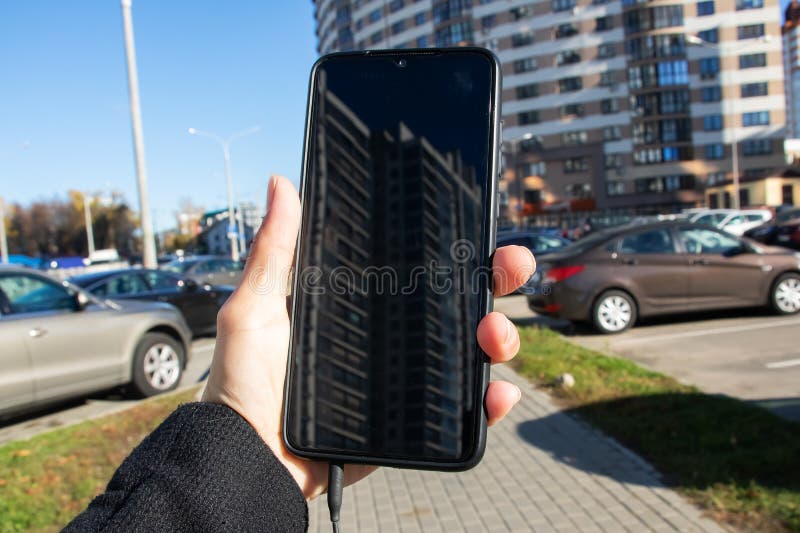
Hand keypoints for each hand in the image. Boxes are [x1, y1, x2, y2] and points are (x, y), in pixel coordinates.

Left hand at [202, 175, 535, 499]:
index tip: (481, 231)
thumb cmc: (242, 384)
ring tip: (494, 334)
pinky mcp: (410, 424)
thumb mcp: (254, 309)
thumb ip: (273, 252)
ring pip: (468, 352)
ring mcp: (402, 381)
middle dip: (493, 282)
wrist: (249, 461)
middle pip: (455, 304)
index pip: (416, 269)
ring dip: (497, 337)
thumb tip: (282, 183)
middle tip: (511, 267)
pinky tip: (498, 392)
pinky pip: (461, 412)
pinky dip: (490, 402)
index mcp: (358, 306)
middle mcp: (386, 339)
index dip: (454, 249)